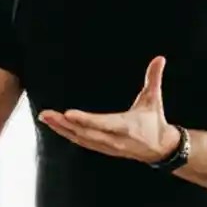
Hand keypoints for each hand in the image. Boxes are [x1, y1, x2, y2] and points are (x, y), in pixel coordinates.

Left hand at [38, 56, 180, 163]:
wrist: (160, 148)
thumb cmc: (155, 120)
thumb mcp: (155, 99)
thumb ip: (154, 78)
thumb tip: (160, 58)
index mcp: (126, 126)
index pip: (102, 123)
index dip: (85, 120)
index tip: (68, 114)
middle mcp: (114, 139)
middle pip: (85, 133)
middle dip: (64, 124)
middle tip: (45, 114)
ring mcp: (107, 147)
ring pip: (80, 139)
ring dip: (61, 129)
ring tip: (45, 118)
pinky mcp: (103, 149)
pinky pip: (82, 142)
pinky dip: (68, 134)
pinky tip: (56, 126)